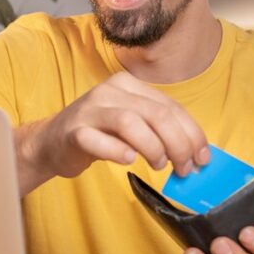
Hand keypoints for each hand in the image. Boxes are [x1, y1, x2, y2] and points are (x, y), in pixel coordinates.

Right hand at [16, 72, 209, 192]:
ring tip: (159, 165)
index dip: (192, 134)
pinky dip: (118, 152)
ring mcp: (89, 111)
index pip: (170, 106)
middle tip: (184, 168)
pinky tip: (128, 161)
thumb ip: (158, 129)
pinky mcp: (74, 132)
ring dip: (153, 148)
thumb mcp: (130, 122)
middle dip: (179, 144)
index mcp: (127, 85)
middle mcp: (109, 92)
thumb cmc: (97, 134)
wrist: (51, 142)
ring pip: (131, 123)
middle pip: (156, 114)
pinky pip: (98, 141)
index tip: (202, 158)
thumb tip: (195, 152)